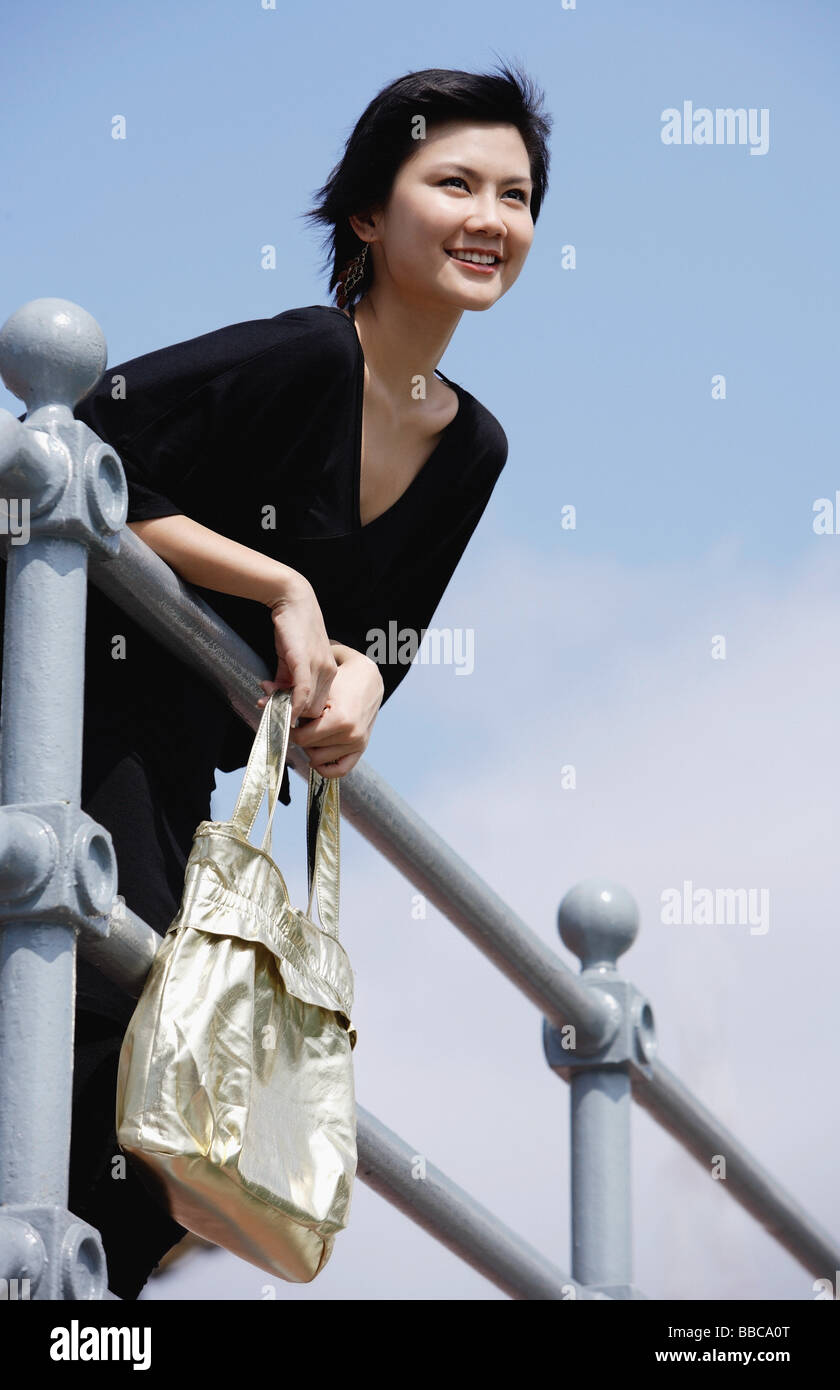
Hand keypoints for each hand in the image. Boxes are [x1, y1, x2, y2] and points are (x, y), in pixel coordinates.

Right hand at [256, 576, 337, 724]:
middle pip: (314, 710)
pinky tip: (277, 705)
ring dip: (284, 708)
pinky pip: (302, 692)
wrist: (293, 600)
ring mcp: (320, 667)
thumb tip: (278, 699)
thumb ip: (287, 680)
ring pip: (308, 705)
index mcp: (330, 672)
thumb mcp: (292, 658)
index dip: (300, 713)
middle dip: (291, 713)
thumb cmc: (293, 629)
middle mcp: (330, 672)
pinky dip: (291, 704)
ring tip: (265, 697)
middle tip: (268, 704)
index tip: (280, 710)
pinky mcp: (305, 662)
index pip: (320, 706)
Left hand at [287, 647, 384, 777]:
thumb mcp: (317, 687)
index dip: (290, 729)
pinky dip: (325, 768)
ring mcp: (358, 744)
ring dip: (311, 747)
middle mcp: (351, 735)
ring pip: (318, 760)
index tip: (289, 719)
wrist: (369, 678)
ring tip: (313, 730)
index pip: (302, 738)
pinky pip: (339, 770)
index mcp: (340, 720)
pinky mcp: (361, 749)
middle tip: (302, 722)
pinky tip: (317, 756)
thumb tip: (260, 701)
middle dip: (301, 736)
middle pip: (309, 749)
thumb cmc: (341, 679)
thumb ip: (290, 696)